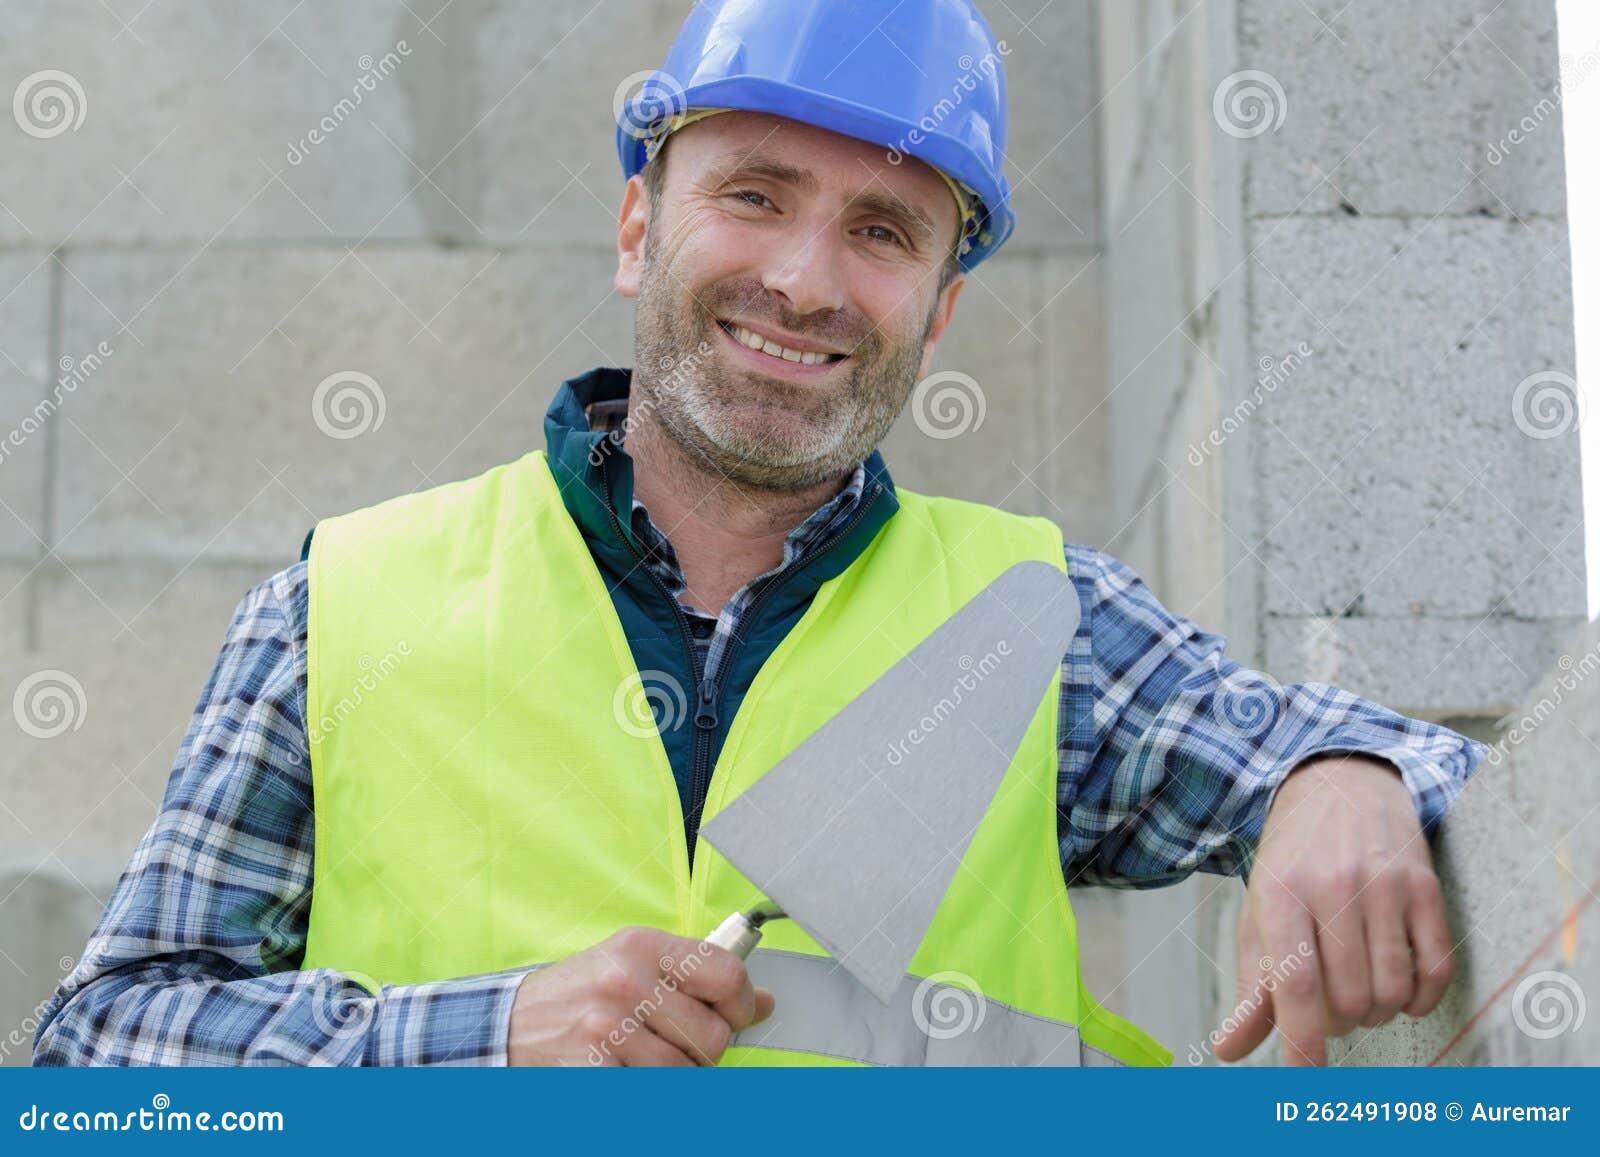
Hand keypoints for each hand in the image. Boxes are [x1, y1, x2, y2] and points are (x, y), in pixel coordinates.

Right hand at [506, 925, 775, 1065]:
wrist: (508, 1025)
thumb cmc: (581, 993)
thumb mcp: (633, 963)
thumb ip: (697, 976)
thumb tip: (763, 1001)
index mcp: (641, 946)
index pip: (726, 974)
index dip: (743, 1003)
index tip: (739, 1014)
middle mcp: (625, 982)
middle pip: (713, 1036)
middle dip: (706, 1048)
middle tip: (676, 1041)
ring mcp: (606, 1029)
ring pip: (687, 1073)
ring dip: (677, 1074)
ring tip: (645, 1056)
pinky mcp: (594, 1072)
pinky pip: (654, 1094)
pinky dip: (649, 1089)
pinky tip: (626, 1072)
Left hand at [1213, 756, 1454, 1065]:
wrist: (1340, 784)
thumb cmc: (1293, 860)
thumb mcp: (1260, 911)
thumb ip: (1251, 985)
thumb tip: (1229, 1051)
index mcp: (1279, 894)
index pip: (1293, 985)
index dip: (1302, 1042)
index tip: (1306, 1077)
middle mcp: (1333, 887)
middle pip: (1346, 998)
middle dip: (1338, 1023)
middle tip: (1330, 1007)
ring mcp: (1384, 886)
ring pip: (1391, 991)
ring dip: (1378, 1013)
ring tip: (1361, 993)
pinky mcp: (1426, 887)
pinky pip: (1436, 971)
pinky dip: (1421, 999)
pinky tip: (1403, 991)